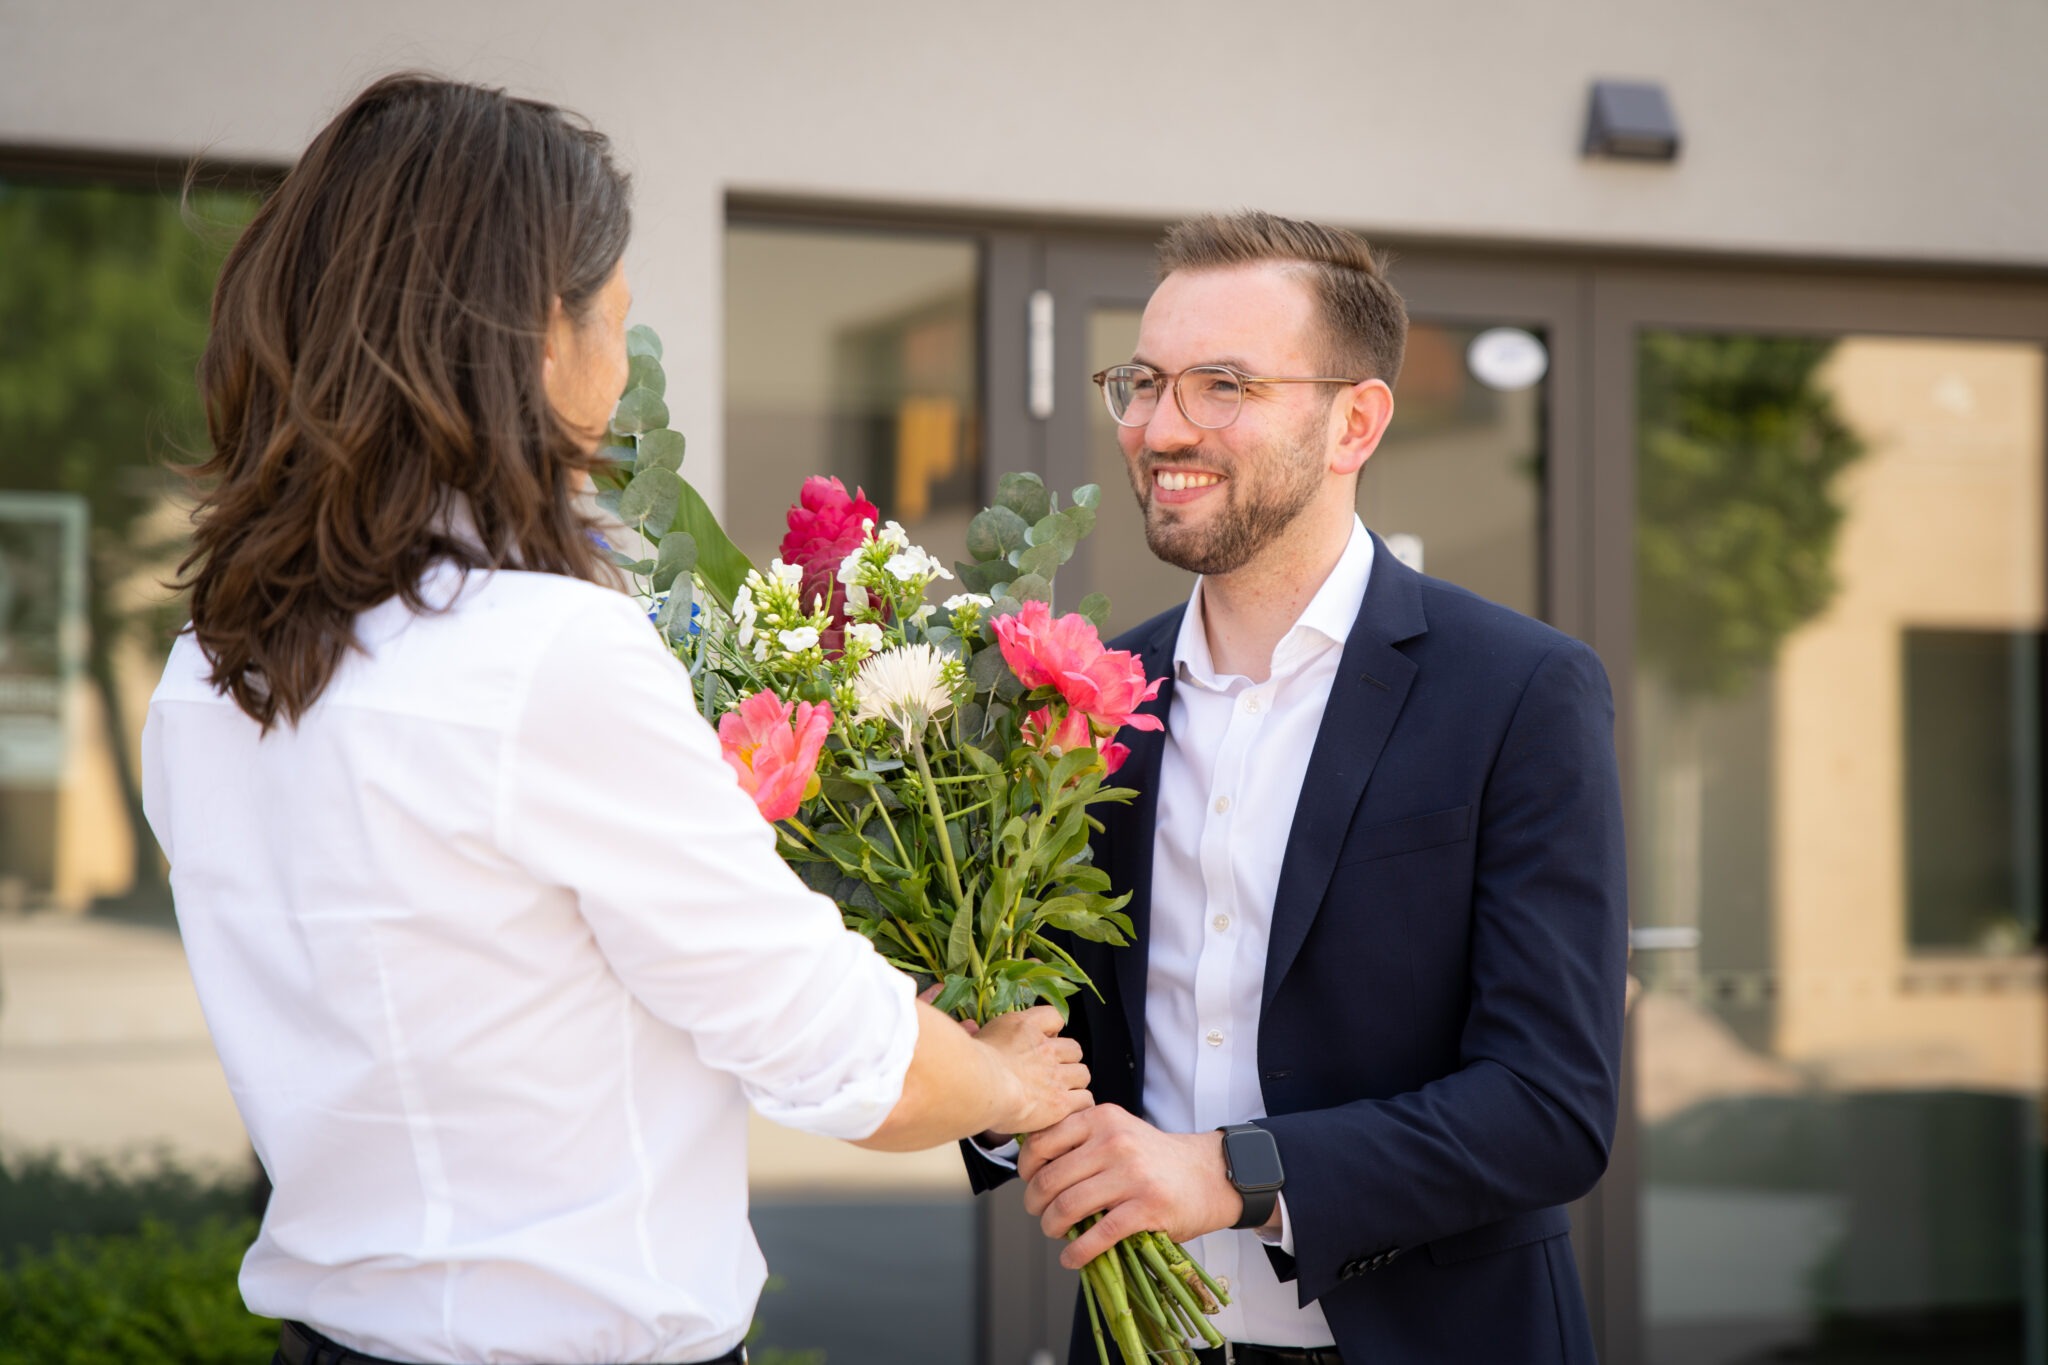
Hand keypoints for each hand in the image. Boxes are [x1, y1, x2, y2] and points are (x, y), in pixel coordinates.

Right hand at [976, 1005, 1091, 1135]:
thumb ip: (975, 1031)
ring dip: (1074, 1083)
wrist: (980, 1086)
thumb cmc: (971, 1065)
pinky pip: (1085, 1099)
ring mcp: (1057, 1076)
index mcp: (1026, 1028)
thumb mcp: (972, 1039)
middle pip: (1074, 1049)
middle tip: (1051, 1074)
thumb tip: (969, 1026)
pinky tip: (1068, 1110)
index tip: (1045, 1041)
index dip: (1053, 1030)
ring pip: (1082, 1074)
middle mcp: (1046, 1049)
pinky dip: (1079, 1105)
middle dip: (1066, 1061)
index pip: (1054, 1017)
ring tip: (1059, 1094)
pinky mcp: (1061, 1102)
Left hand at [1018, 1103, 1242, 1266]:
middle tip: (1039, 1213)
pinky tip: (1072, 1258)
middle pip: (1051, 1178)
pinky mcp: (1147, 1208)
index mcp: (1102, 1118)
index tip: (1029, 1182)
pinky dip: (1078, 1252)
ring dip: (1052, 1227)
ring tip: (1054, 1232)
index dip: (1026, 1167)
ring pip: (1069, 1206)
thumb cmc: (1154, 1158)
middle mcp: (1114, 1142)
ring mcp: (1132, 1175)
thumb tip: (1032, 1168)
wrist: (1208, 1174)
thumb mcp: (1118, 1131)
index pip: (1043, 1141)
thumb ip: (1081, 1140)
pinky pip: (1099, 1235)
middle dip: (1035, 1203)